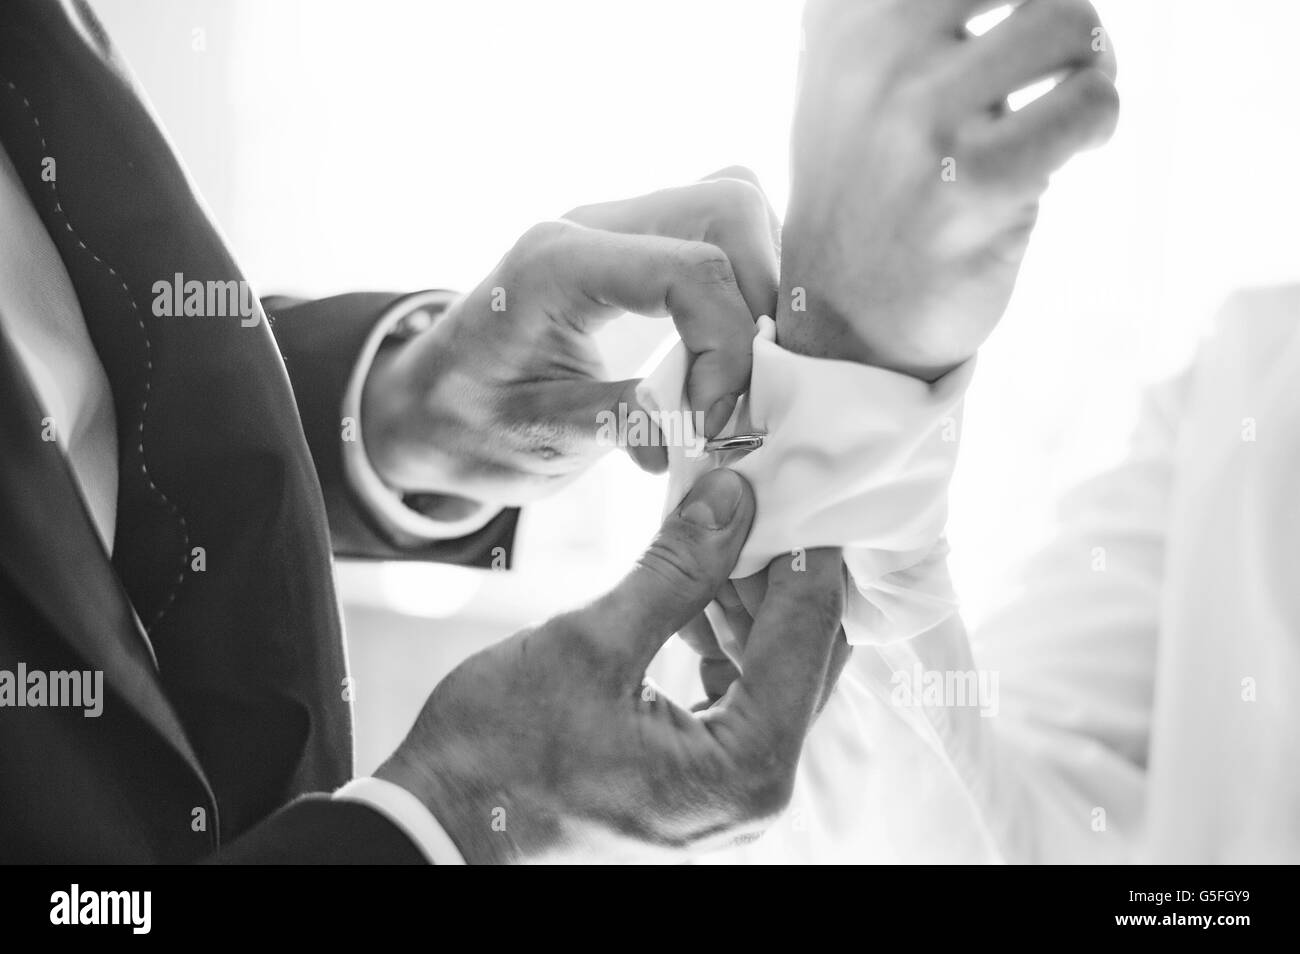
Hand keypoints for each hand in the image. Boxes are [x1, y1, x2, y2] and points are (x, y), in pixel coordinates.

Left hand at [361, 173, 778, 505]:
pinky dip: (746, 294)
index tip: (713, 420)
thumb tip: (710, 426)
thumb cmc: (470, 425)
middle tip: (753, 386)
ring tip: (746, 374)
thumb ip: (626, 422)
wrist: (431, 411)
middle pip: (729, 207)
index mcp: (557, 264)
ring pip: (734, 212)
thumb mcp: (541, 439)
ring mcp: (619, 233)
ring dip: (760, 292)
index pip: (691, 267)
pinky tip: (733, 359)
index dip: (728, 347)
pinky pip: (721, 239)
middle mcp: (594, 228)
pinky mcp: (640, 253)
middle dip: (763, 300)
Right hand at [375, 469, 845, 862]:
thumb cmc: (500, 753)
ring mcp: (727, 793)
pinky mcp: (697, 783)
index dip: (804, 552)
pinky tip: (692, 596)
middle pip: (806, 660)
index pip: (810, 637)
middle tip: (748, 504)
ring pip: (773, 676)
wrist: (439, 824)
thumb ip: (677, 570)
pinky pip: (738, 699)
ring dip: (749, 604)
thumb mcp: (592, 643)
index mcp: (745, 769)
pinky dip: (724, 642)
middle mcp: (754, 793)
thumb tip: (731, 498)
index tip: (791, 487)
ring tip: (711, 539)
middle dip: (778, 576)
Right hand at [778, 0, 1118, 379]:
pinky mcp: (973, 183)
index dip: (1017, 1)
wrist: (844, 313)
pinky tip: (1074, 150)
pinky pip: (1090, 105)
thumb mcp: (854, 69)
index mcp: (846, 14)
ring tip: (1072, 104)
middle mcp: (874, 56)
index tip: (1014, 35)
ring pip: (1072, 24)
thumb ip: (911, 11)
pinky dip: (1098, 123)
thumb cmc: (873, 185)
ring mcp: (921, 119)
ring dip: (1094, 65)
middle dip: (1067, 20)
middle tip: (1065, 64)